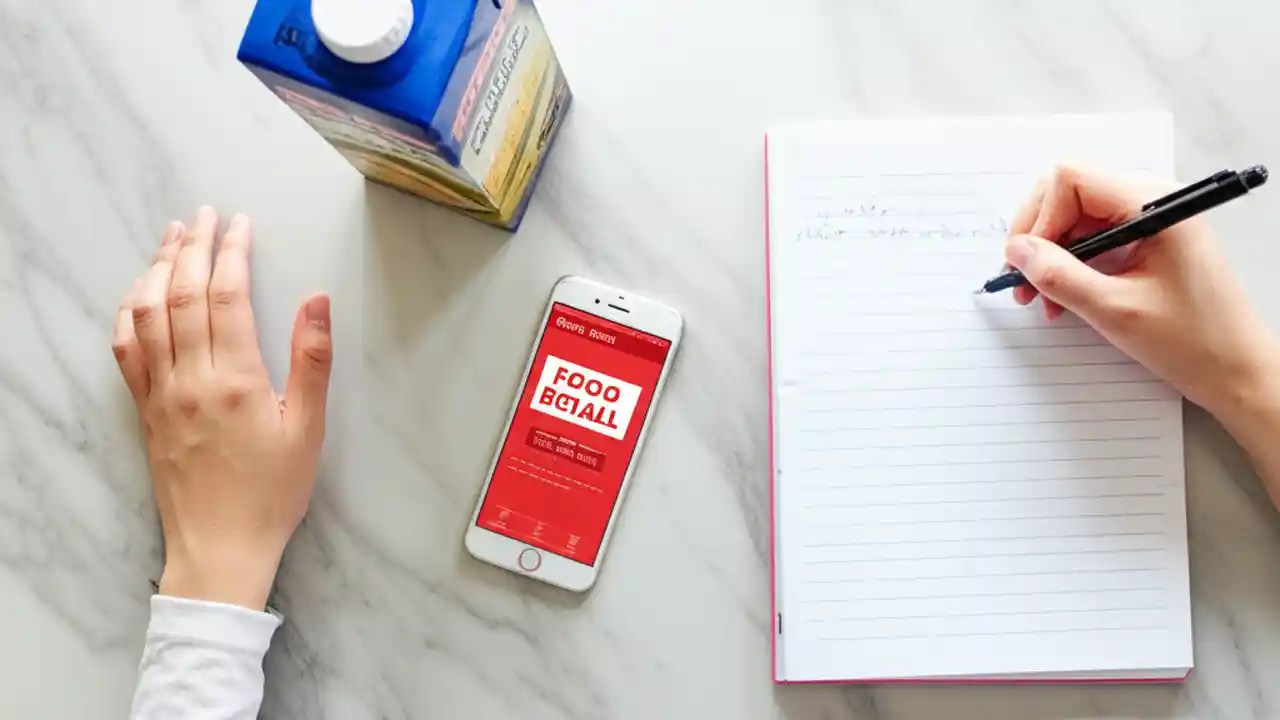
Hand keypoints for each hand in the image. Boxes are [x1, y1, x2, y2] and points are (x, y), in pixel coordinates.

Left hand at [112, 208, 332, 610]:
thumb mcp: (309, 428)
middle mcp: (190, 378)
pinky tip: (137, 295)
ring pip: (147, 314)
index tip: (239, 223)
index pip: (226, 296)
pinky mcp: (145, 411)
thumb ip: (312, 360)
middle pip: (181, 294)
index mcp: (235, 379)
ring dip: (157, 268)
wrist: (221, 548)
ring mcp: (160, 393)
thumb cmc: (273, 493)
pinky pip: (126, 350)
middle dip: (193, 247)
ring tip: (171, 237)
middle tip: (204, 215)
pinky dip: (128, 313)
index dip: (232, 252)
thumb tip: (318, 299)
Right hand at [1002, 164, 1279, 419]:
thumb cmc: (1193, 342)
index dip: (1039, 218)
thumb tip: (1018, 251)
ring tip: (1041, 298)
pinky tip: (1062, 296)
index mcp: (1154, 204)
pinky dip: (1070, 264)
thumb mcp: (1114, 310)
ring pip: (1076, 218)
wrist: (1236, 371)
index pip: (1071, 180)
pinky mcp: (1147, 238)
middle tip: (1022, 279)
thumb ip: (1059, 276)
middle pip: (1069, 193)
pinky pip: (1093, 237)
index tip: (1026, 261)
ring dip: (1051, 256)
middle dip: (1039, 236)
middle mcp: (1153, 200)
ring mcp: (1150, 218)